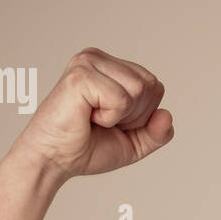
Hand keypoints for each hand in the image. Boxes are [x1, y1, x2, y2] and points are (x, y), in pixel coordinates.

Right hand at [12, 47, 172, 179]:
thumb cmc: (87, 149)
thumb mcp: (134, 143)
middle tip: (101, 122)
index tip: (112, 122)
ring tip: (93, 118)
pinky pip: (121, 99)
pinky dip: (109, 117)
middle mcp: (98, 58)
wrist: (52, 162)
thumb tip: (167, 115)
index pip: (155, 86)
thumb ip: (158, 132)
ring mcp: (88, 62)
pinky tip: (86, 116)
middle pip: (150, 85)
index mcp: (110, 66)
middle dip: (134, 115)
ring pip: (139, 89)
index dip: (142, 115)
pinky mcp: (80, 76)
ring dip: (120, 116)